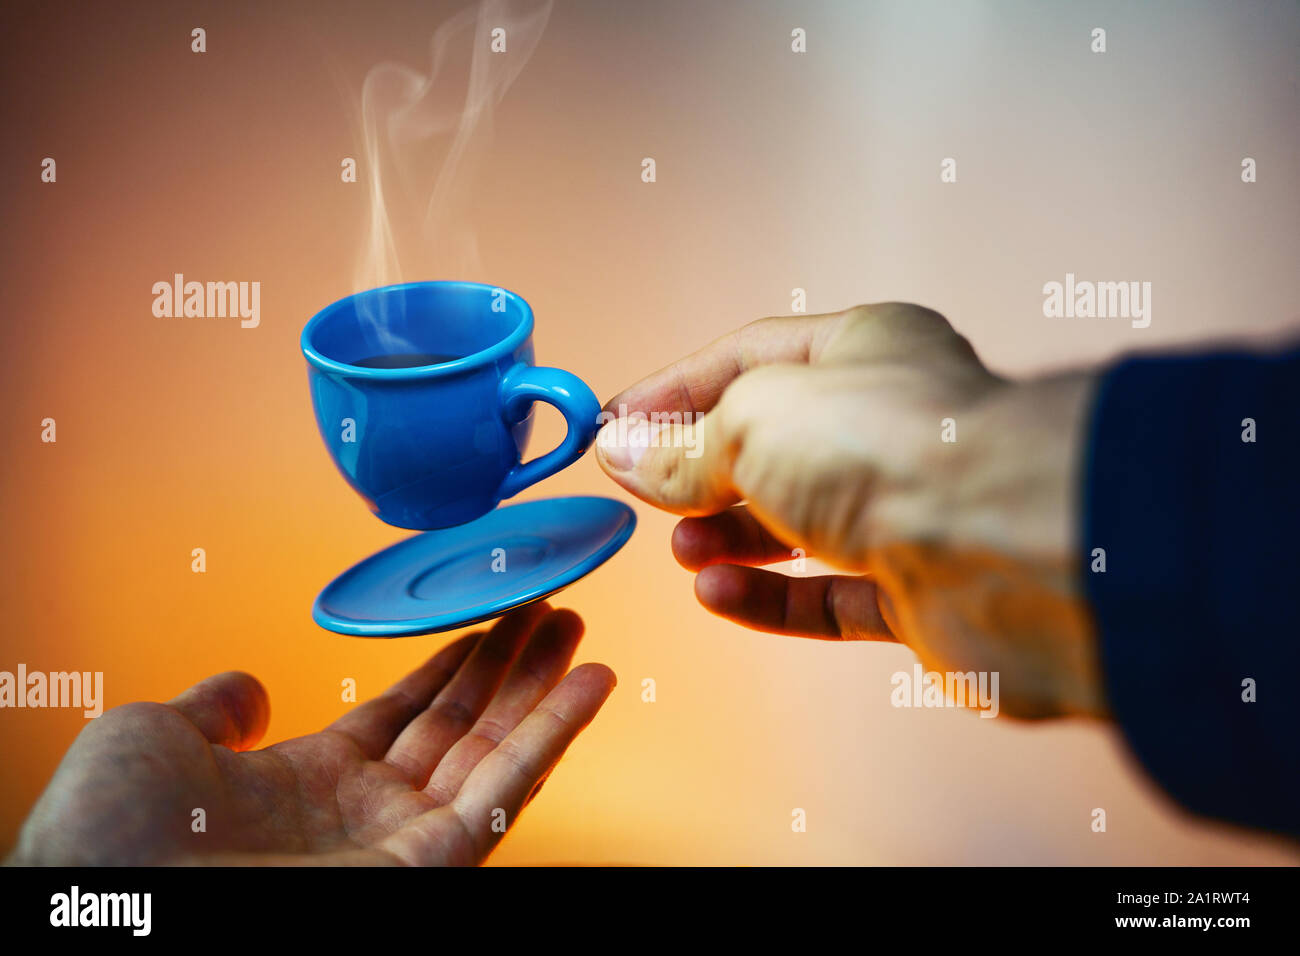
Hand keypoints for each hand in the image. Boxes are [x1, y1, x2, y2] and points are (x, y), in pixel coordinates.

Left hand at [7, 603, 613, 864]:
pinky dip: (555, 733)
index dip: (450, 664)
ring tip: (580, 631)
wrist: (111, 898)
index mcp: (308, 783)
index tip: (488, 619)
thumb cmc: (108, 837)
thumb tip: (248, 686)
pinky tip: (590, 682)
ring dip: (544, 689)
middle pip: (460, 726)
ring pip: (495, 751)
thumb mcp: (153, 739)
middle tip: (551, 610)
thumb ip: (213, 708)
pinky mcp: (433, 867)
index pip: (403, 715)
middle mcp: (366, 813)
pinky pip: (507, 789)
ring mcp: (404, 841)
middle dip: (508, 666)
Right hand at [596, 303, 1103, 718]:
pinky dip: (769, 596)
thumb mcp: (752, 421)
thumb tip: (623, 453)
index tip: (612, 425)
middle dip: (701, 471)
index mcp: (863, 348)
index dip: (672, 392)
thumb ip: (683, 447)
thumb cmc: (896, 447)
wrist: (1008, 546)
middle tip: (646, 495)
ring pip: (800, 524)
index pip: (745, 358)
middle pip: (773, 445)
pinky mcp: (921, 589)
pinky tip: (718, 592)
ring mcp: (910, 509)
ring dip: (730, 538)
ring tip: (685, 549)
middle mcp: (890, 423)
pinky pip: (828, 595)